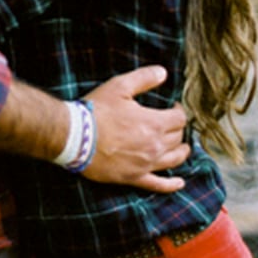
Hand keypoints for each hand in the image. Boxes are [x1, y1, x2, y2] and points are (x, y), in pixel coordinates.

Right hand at [81, 66, 189, 192]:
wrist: (75, 137)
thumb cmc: (97, 110)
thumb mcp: (120, 86)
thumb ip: (144, 78)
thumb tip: (163, 72)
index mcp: (154, 123)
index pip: (179, 118)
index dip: (178, 110)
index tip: (173, 106)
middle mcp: (155, 146)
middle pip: (178, 138)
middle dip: (178, 128)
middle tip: (171, 123)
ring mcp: (146, 165)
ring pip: (174, 160)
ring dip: (181, 152)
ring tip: (182, 146)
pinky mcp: (134, 178)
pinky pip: (159, 185)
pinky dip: (172, 184)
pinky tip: (179, 182)